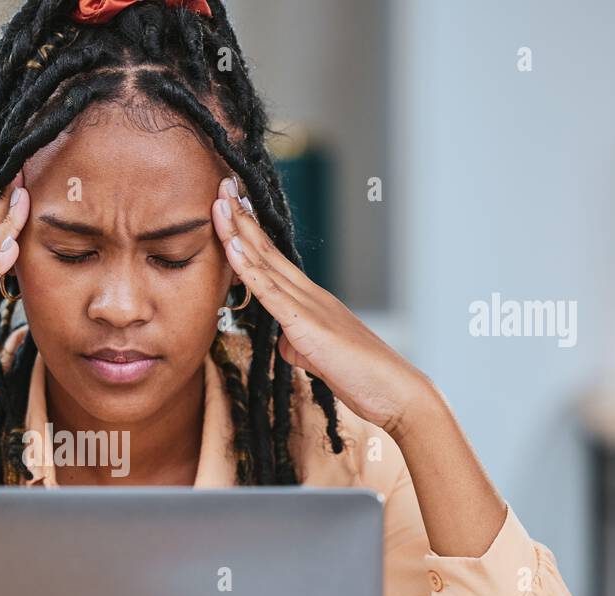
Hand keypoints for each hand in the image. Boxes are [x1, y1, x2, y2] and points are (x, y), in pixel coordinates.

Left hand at [210, 176, 435, 437]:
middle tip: (221, 184)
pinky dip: (249, 268)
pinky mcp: (307, 325)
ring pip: (265, 262)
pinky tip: (232, 246)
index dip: (250, 233)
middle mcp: (310, 295)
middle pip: (267, 250)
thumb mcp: (319, 358)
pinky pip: (271, 292)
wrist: (395, 392)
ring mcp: (309, 306)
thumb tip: (284, 342)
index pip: (273, 261)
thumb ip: (299, 345)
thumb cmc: (362, 378)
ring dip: (238, 232)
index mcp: (311, 301)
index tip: (230, 207)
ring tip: (219, 202)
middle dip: (241, 218)